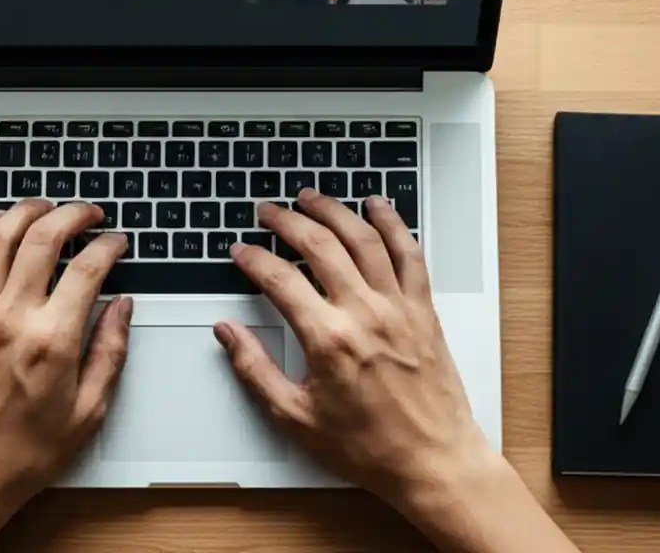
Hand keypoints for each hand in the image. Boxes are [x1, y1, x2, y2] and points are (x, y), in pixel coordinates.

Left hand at [0, 201, 131, 551]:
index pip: (86, 269)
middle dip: (72, 213)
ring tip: (45, 205)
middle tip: (89, 212)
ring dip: (23, 211)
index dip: (109, 245)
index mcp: (51, 342)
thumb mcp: (88, 411)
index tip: (118, 241)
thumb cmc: (22, 454)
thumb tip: (121, 307)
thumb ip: (110, 352)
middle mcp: (10, 319)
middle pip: (41, 238)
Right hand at [216, 191, 487, 507]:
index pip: (279, 280)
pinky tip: (377, 207)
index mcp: (328, 340)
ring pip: (363, 239)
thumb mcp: (295, 418)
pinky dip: (392, 224)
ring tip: (311, 198)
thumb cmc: (369, 447)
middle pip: (320, 246)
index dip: (254, 259)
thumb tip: (227, 334)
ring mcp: (399, 307)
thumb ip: (255, 369)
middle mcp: (365, 314)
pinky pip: (409, 253)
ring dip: (334, 210)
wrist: (432, 461)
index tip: (241, 251)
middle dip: (287, 221)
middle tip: (268, 211)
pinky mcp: (424, 310)